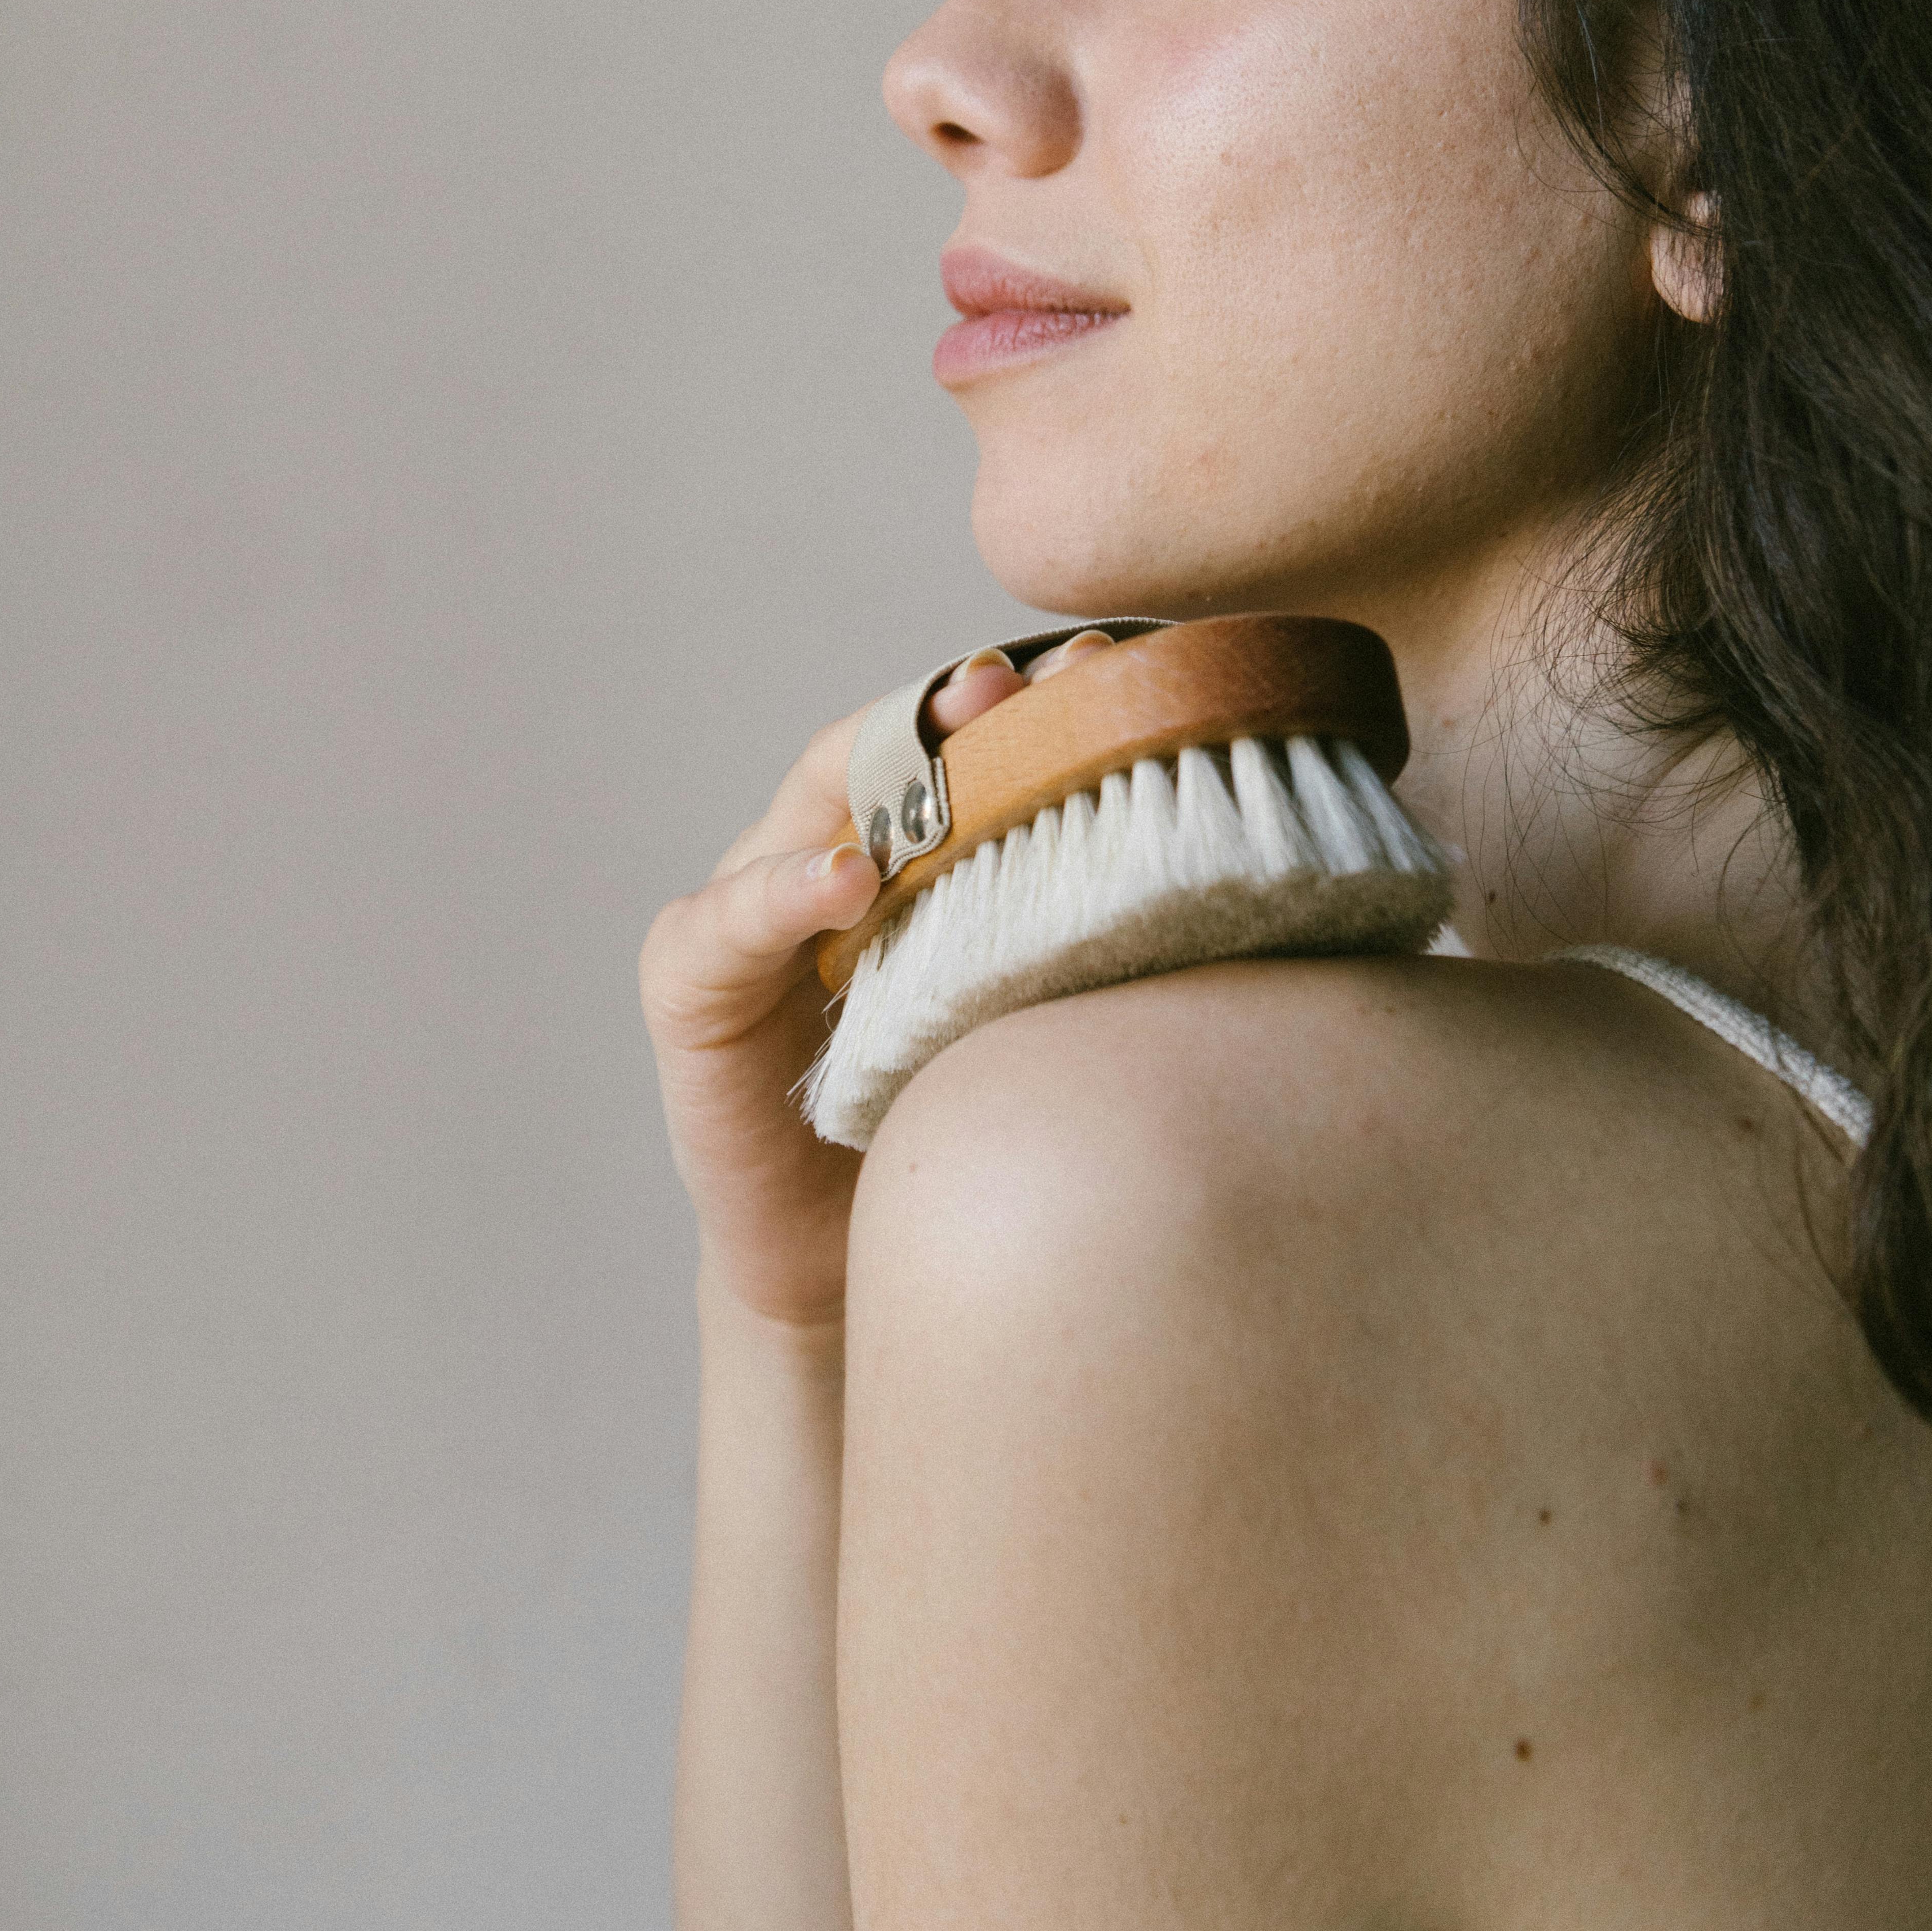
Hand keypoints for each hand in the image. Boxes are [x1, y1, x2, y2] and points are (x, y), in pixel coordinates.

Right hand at [641, 633, 1117, 1327]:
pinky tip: (843, 879)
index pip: (970, 741)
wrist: (853, 1263)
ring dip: (882, 767)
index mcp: (920, 848)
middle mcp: (832, 853)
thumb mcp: (1037, 1011)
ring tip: (954, 738)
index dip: (1036, 698)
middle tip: (1034, 683)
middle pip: (895, 746)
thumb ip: (1090, 932)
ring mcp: (754, 911)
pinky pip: (726, 924)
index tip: (1116, 667)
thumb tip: (1237, 867)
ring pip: (811, 805)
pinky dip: (781, 891)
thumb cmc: (960, 1120)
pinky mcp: (694, 987)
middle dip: (964, 705)